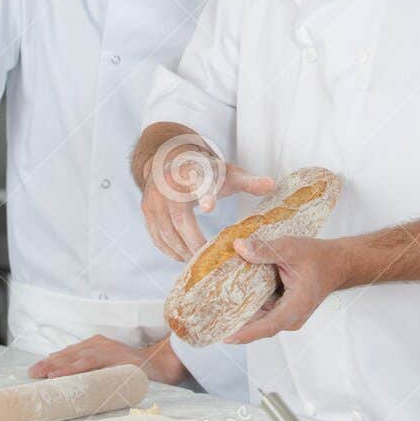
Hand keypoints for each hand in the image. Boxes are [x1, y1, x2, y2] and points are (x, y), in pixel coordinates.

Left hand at [27, 335, 187, 385]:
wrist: (164, 363)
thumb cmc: (139, 369)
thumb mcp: (114, 369)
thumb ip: (99, 372)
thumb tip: (81, 387)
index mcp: (99, 346)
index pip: (71, 353)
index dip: (53, 361)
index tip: (37, 370)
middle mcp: (100, 344)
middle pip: (69, 354)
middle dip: (49, 364)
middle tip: (31, 373)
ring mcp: (107, 349)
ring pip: (76, 358)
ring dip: (56, 366)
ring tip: (40, 374)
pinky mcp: (114, 357)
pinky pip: (89, 364)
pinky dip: (72, 369)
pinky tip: (59, 375)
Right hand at [140, 136, 272, 259]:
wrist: (168, 158)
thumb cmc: (203, 169)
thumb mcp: (227, 172)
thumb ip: (249, 181)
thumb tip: (272, 185)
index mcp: (193, 172)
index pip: (200, 183)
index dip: (206, 194)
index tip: (210, 206)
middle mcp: (169, 185)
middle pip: (181, 219)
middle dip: (195, 241)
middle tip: (210, 257)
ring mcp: (154, 199)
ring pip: (166, 232)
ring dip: (182, 250)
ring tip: (198, 262)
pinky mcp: (146, 210)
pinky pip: (156, 236)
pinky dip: (169, 250)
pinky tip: (182, 257)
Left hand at [225, 235, 348, 343]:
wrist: (337, 262)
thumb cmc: (317, 257)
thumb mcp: (290, 249)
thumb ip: (265, 249)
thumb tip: (238, 247)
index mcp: (295, 309)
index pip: (266, 326)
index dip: (245, 333)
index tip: (225, 336)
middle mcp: (290, 318)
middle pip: (259, 326)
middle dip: (235, 323)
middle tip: (209, 319)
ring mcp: (287, 316)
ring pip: (259, 319)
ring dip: (240, 314)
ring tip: (213, 309)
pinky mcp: (283, 310)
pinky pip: (263, 312)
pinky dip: (248, 306)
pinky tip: (230, 297)